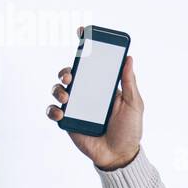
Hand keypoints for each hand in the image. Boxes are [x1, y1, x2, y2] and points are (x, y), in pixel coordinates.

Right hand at [46, 31, 142, 169]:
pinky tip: (62, 112)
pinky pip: (53, 111)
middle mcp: (87, 93)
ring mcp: (76, 107)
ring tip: (67, 98)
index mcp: (103, 86)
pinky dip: (53, 110)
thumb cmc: (129, 129)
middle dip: (66, 70)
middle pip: (70, 74)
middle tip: (70, 75)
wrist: (120, 156)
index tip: (82, 31)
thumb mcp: (134, 104)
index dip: (85, 46)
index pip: (92, 63)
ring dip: (58, 90)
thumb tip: (129, 58)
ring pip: (58, 90)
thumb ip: (129, 83)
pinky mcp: (67, 121)